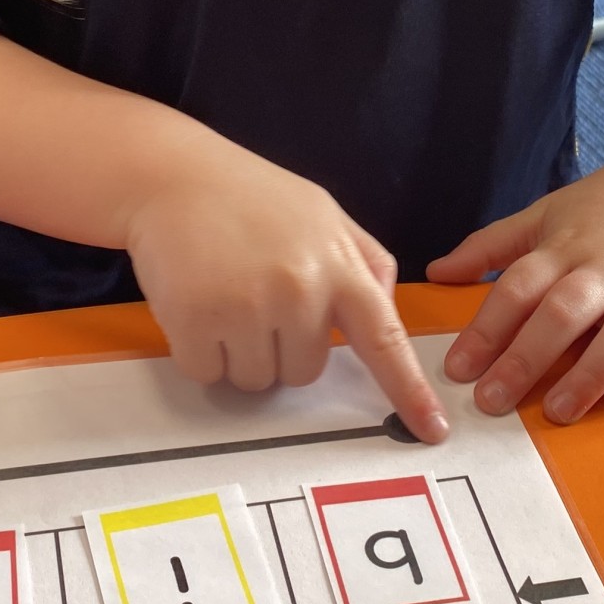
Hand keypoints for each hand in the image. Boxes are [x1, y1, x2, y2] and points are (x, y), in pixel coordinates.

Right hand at [123, 147, 448, 442]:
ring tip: (225, 293)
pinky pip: (207, 373)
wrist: (171, 173)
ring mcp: (248, 305)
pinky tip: (196, 302)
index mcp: (338, 265)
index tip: (432, 429)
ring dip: (238, 351)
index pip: (385, 338)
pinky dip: (198, 350)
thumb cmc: (250, 197)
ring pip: (255, 380)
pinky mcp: (197, 318)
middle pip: (304, 373)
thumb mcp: (324, 214)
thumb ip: (364, 261)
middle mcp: (300, 288)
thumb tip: (385, 307)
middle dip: (279, 346)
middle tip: (255, 294)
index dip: (409, 389)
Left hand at [428, 150, 603, 423]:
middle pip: (564, 312)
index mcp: (568, 244)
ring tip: (557, 412)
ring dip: (589, 375)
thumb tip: (436, 272)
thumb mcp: (546, 213)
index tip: (458, 369)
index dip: (485, 329)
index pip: (519, 286)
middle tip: (493, 401)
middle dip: (525, 359)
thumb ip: (491, 246)